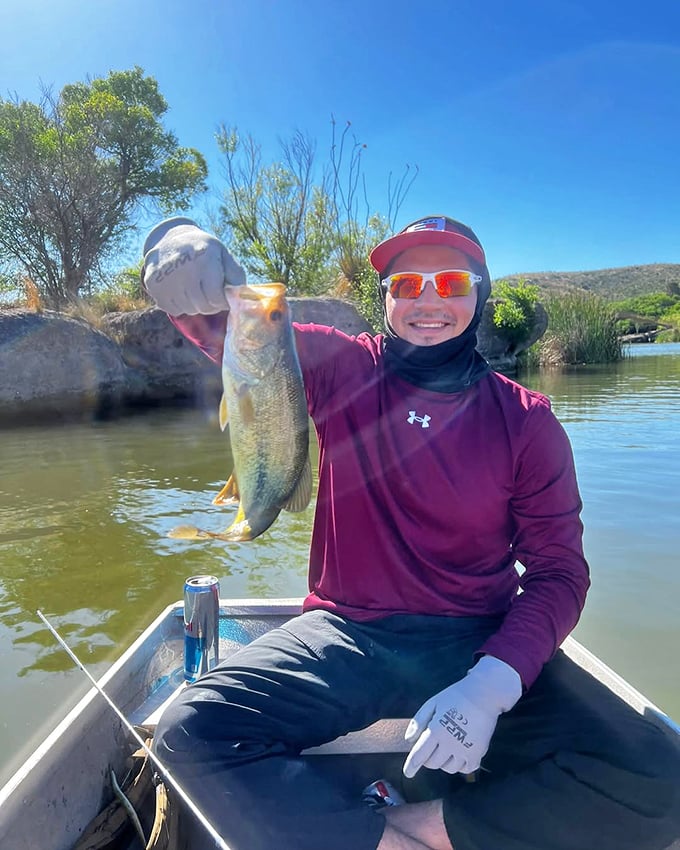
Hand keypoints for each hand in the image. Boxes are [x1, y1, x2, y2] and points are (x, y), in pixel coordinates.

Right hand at [142, 217, 245, 314]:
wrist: (171, 240)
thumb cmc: (204, 252)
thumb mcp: (224, 255)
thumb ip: (236, 276)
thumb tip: (239, 298)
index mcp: (204, 258)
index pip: (215, 297)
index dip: (222, 302)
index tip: (223, 298)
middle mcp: (182, 267)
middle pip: (202, 306)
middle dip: (210, 306)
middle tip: (211, 297)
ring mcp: (165, 276)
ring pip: (188, 310)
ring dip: (195, 306)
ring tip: (196, 290)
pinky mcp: (152, 284)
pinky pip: (173, 310)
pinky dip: (180, 306)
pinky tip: (181, 290)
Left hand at [403, 655, 521, 777]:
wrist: (484, 695)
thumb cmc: (455, 696)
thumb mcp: (432, 703)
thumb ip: (419, 721)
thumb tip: (409, 740)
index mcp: (436, 730)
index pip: (419, 755)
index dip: (411, 766)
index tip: (407, 773)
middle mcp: (450, 743)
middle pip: (433, 763)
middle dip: (427, 758)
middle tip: (430, 747)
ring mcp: (465, 750)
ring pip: (448, 768)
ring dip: (443, 762)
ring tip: (445, 748)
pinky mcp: (478, 753)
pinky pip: (465, 769)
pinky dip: (459, 766)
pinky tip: (458, 754)